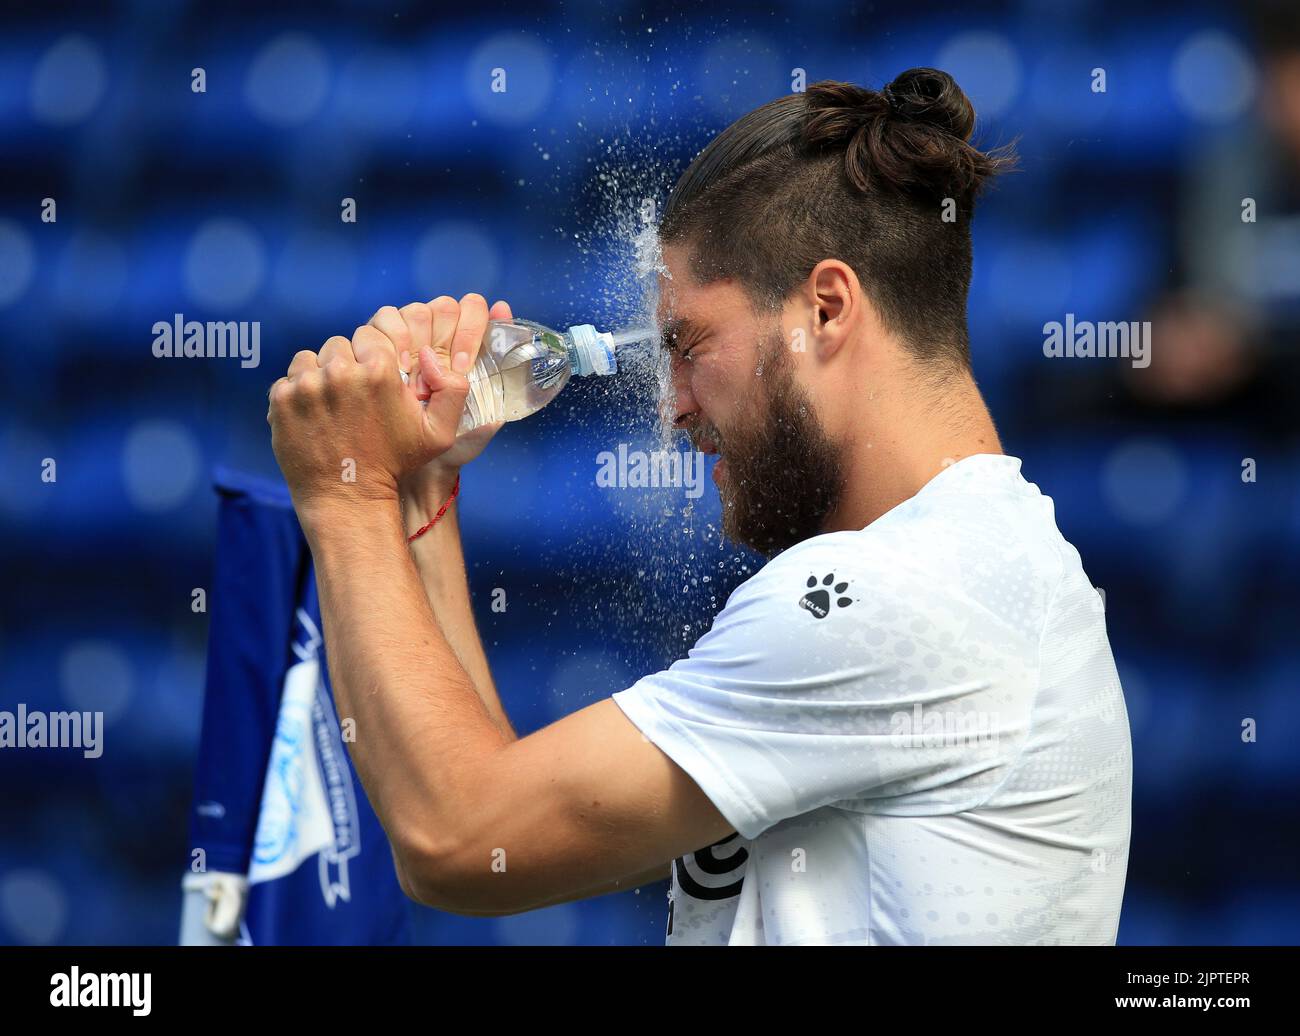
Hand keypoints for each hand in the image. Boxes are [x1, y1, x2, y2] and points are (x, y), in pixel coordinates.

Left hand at [266, 298, 490, 520]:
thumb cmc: (396, 465)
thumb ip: (453, 388)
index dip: (373, 358)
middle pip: (339, 346)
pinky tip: (313, 418)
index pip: (371, 336)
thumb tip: (429, 353)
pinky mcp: (281, 400)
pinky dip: (297, 395)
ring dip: (320, 376)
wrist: (349, 499)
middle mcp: (340, 371)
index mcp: (379, 370)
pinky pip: (287, 381)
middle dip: (347, 366)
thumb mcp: (440, 433)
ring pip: (310, 359)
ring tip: (331, 407)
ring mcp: (307, 385)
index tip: (373, 382)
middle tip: (353, 399)